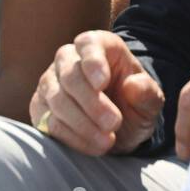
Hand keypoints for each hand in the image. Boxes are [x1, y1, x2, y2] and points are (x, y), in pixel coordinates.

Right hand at [29, 30, 164, 155]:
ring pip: (56, 99)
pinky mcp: (39, 107)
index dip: (93, 62)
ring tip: (108, 141)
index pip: (88, 44)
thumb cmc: (132, 105)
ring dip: (82, 123)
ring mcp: (49, 82)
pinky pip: (49, 122)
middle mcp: (67, 59)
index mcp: (98, 46)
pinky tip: (94, 146)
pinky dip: (72, 137)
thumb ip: (147, 92)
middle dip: (91, 102)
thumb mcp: (150, 100)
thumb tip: (133, 86)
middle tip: (114, 123)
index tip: (103, 83)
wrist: (117, 126)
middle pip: (70, 75)